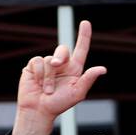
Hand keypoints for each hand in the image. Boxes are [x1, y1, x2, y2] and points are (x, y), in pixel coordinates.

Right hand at [10, 20, 106, 134]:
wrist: (39, 111)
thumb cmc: (59, 105)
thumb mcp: (77, 94)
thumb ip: (88, 80)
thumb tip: (102, 69)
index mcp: (73, 69)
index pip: (80, 49)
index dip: (84, 36)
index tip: (85, 23)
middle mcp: (61, 65)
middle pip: (63, 49)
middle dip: (60, 56)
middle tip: (57, 66)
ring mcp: (46, 64)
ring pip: (49, 59)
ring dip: (48, 77)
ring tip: (47, 90)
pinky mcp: (33, 66)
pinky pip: (37, 61)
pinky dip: (39, 74)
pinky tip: (37, 83)